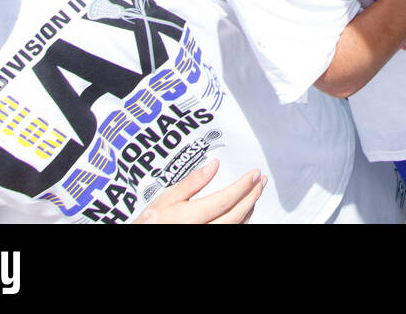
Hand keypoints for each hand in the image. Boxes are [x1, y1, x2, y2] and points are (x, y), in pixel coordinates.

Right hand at [133, 160, 265, 224]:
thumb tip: (213, 166)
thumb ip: (191, 183)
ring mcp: (207, 237)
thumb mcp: (165, 199)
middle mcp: (202, 230)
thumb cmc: (151, 221)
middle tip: (260, 180)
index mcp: (190, 217)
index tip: (254, 174)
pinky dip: (242, 220)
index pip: (225, 200)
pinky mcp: (209, 239)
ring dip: (249, 208)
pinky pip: (232, 232)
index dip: (243, 186)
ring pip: (237, 226)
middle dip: (251, 196)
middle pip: (236, 214)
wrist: (145, 235)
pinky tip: (244, 210)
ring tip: (255, 192)